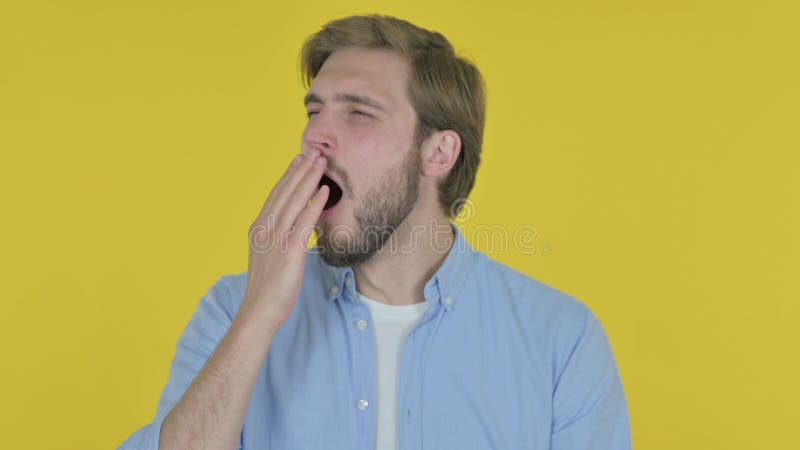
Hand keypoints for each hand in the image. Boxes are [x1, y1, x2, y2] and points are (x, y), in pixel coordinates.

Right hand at [242, 149, 328, 327]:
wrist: (259, 311)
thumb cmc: (267, 288)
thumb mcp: (267, 256)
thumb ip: (275, 237)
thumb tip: (288, 226)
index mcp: (258, 229)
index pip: (275, 195)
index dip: (288, 176)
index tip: (298, 159)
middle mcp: (265, 229)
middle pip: (285, 192)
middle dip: (300, 170)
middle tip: (314, 152)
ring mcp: (276, 239)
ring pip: (295, 201)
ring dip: (309, 180)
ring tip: (322, 163)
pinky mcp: (289, 251)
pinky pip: (304, 222)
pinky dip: (315, 204)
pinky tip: (325, 191)